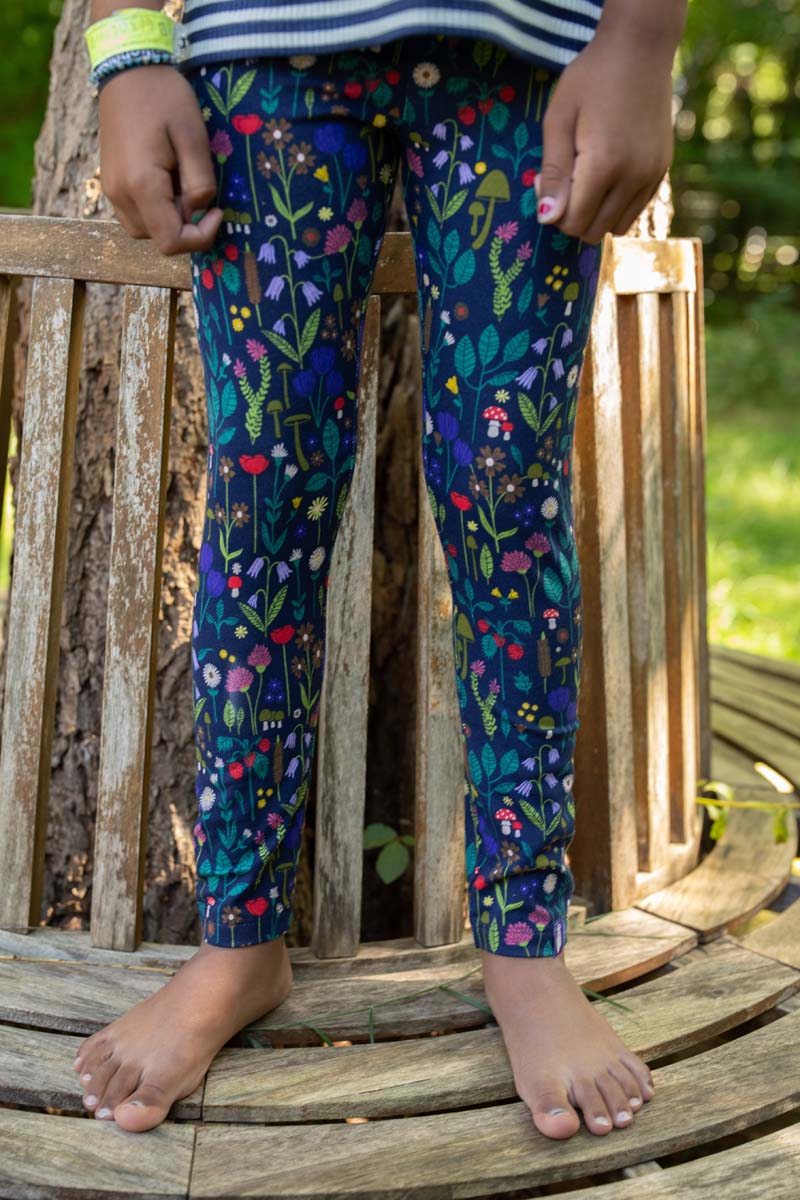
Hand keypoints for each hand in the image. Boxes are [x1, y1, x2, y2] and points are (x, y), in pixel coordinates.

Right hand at [98, 64, 223, 255]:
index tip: (217, 210)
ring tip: (180, 180)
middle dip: (185, 224)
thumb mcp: (194, 138)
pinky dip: (155, 209)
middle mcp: (120, 195)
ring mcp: (111, 190)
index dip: (200, 236)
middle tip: (196, 186)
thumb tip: (198, 211)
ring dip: (170, 218)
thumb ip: (200, 182)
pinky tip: (166, 178)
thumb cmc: (165, 98)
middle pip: (159, 238)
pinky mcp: (110, 182)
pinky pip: (136, 213)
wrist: (128, 69)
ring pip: (146, 230)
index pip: (171, 242)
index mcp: (141, 186)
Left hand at [534, 27, 675, 242]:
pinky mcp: (662, 171)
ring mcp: (652, 175)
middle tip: (566, 179)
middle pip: (593, 231)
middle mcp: (633, 176)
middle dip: (572, 216)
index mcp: (604, 164)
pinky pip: (634, 212)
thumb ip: (553, 172)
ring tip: (587, 179)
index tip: (548, 181)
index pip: (572, 222)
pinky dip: (615, 207)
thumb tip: (547, 218)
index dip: (553, 211)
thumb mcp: (558, 119)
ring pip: (615, 227)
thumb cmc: (590, 80)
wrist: (640, 50)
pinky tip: (606, 178)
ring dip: (594, 215)